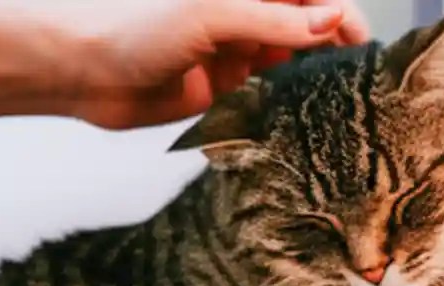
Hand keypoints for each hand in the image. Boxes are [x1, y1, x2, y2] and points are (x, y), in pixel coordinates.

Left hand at [64, 0, 371, 129]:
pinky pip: (270, 95)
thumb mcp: (213, 15)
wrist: (84, 74)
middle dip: (332, 46)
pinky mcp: (227, 89)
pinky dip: (287, 103)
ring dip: (313, 78)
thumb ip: (275, 20)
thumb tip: (332, 20)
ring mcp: (237, 51)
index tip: (360, 39)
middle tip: (356, 75)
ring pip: (292, 62)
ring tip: (334, 98)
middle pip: (306, 27)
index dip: (338, 13)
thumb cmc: (133, 29)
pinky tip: (302, 113)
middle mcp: (245, 15)